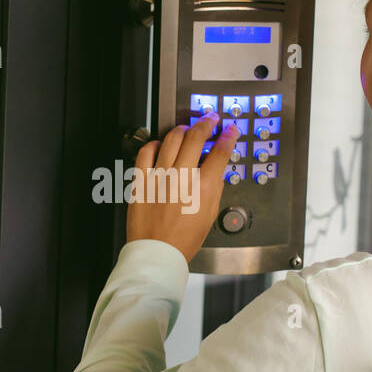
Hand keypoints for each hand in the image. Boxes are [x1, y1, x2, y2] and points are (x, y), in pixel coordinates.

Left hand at [127, 112, 239, 261]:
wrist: (157, 252)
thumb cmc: (183, 239)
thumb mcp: (209, 214)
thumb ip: (213, 188)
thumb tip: (214, 169)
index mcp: (203, 187)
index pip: (220, 151)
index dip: (228, 136)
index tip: (230, 130)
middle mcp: (182, 177)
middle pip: (196, 137)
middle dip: (207, 123)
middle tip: (210, 119)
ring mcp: (160, 176)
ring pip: (172, 138)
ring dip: (183, 129)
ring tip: (187, 129)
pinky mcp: (142, 179)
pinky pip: (146, 151)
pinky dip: (155, 143)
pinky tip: (160, 145)